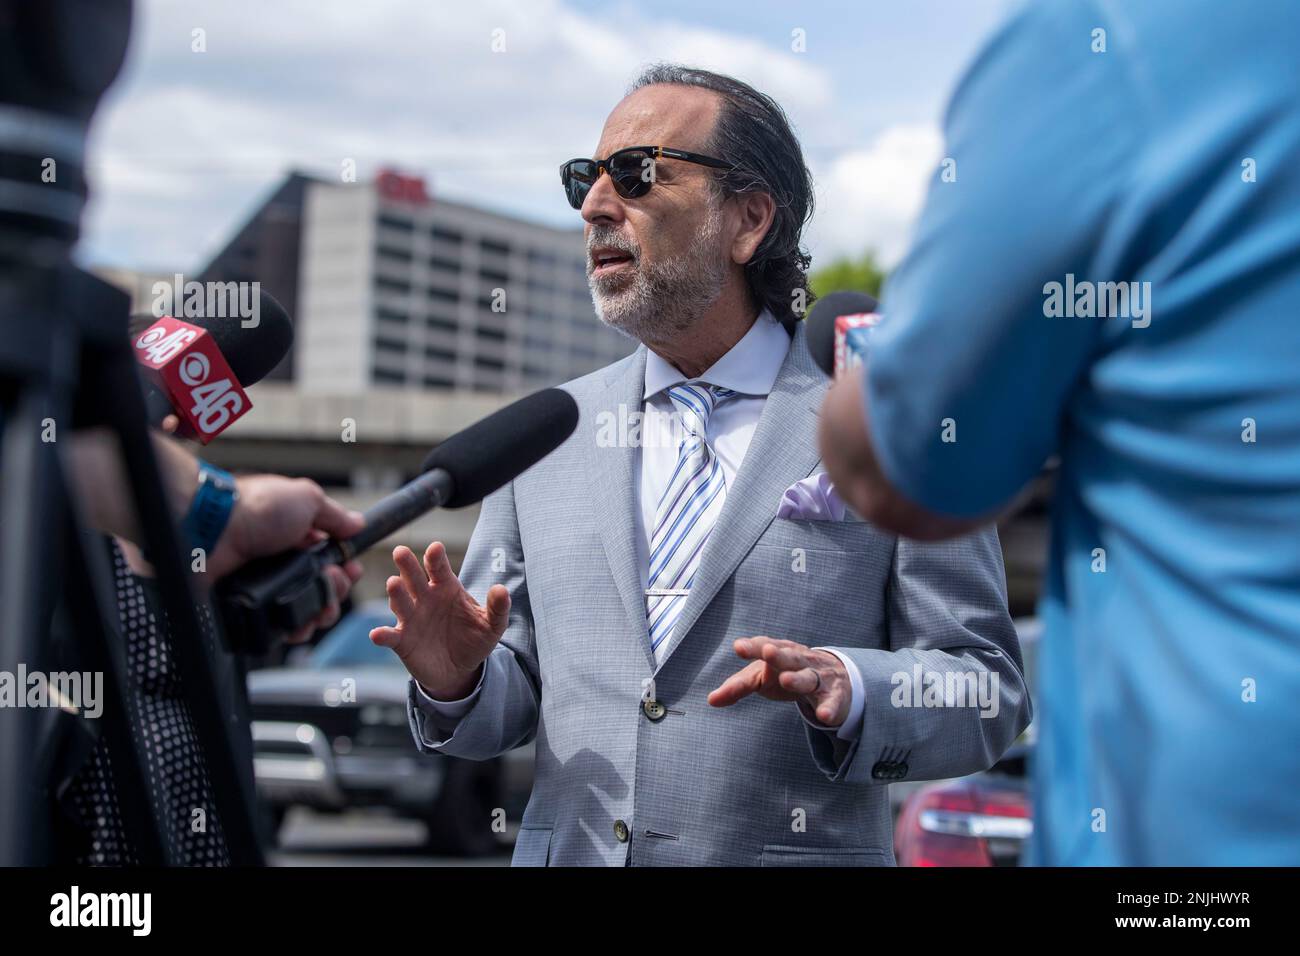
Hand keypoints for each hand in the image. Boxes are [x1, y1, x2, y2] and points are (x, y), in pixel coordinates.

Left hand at [208, 475, 364, 642]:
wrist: (209, 531)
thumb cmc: (253, 508)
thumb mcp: (305, 498)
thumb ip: (334, 515)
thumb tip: (357, 524)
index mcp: (294, 535)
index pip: (329, 557)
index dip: (345, 565)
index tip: (351, 569)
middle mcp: (280, 561)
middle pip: (322, 586)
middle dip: (337, 589)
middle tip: (335, 582)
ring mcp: (266, 586)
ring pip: (305, 609)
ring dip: (322, 611)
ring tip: (321, 606)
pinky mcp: (251, 608)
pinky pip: (280, 627)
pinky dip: (295, 628)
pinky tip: (302, 624)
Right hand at [368, 541, 509, 699]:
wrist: (460, 669)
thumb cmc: (474, 638)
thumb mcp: (491, 625)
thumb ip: (497, 608)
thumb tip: (502, 590)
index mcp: (446, 587)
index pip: (439, 568)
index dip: (436, 558)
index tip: (435, 549)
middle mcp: (425, 598)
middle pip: (414, 578)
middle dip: (408, 565)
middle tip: (401, 551)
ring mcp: (411, 618)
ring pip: (400, 602)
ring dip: (396, 593)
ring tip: (393, 583)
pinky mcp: (401, 641)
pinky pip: (390, 636)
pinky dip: (382, 635)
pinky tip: (377, 634)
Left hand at [707, 636, 851, 727]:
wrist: (833, 676)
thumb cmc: (785, 674)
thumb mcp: (760, 677)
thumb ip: (737, 687)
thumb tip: (711, 700)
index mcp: (779, 651)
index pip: (764, 646)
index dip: (752, 647)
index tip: (738, 647)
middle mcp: (799, 659)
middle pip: (788, 656)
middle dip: (778, 654)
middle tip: (766, 651)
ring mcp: (818, 676)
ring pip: (808, 677)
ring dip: (798, 678)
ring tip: (786, 680)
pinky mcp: (834, 696)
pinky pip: (832, 701)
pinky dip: (829, 707)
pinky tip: (824, 716)